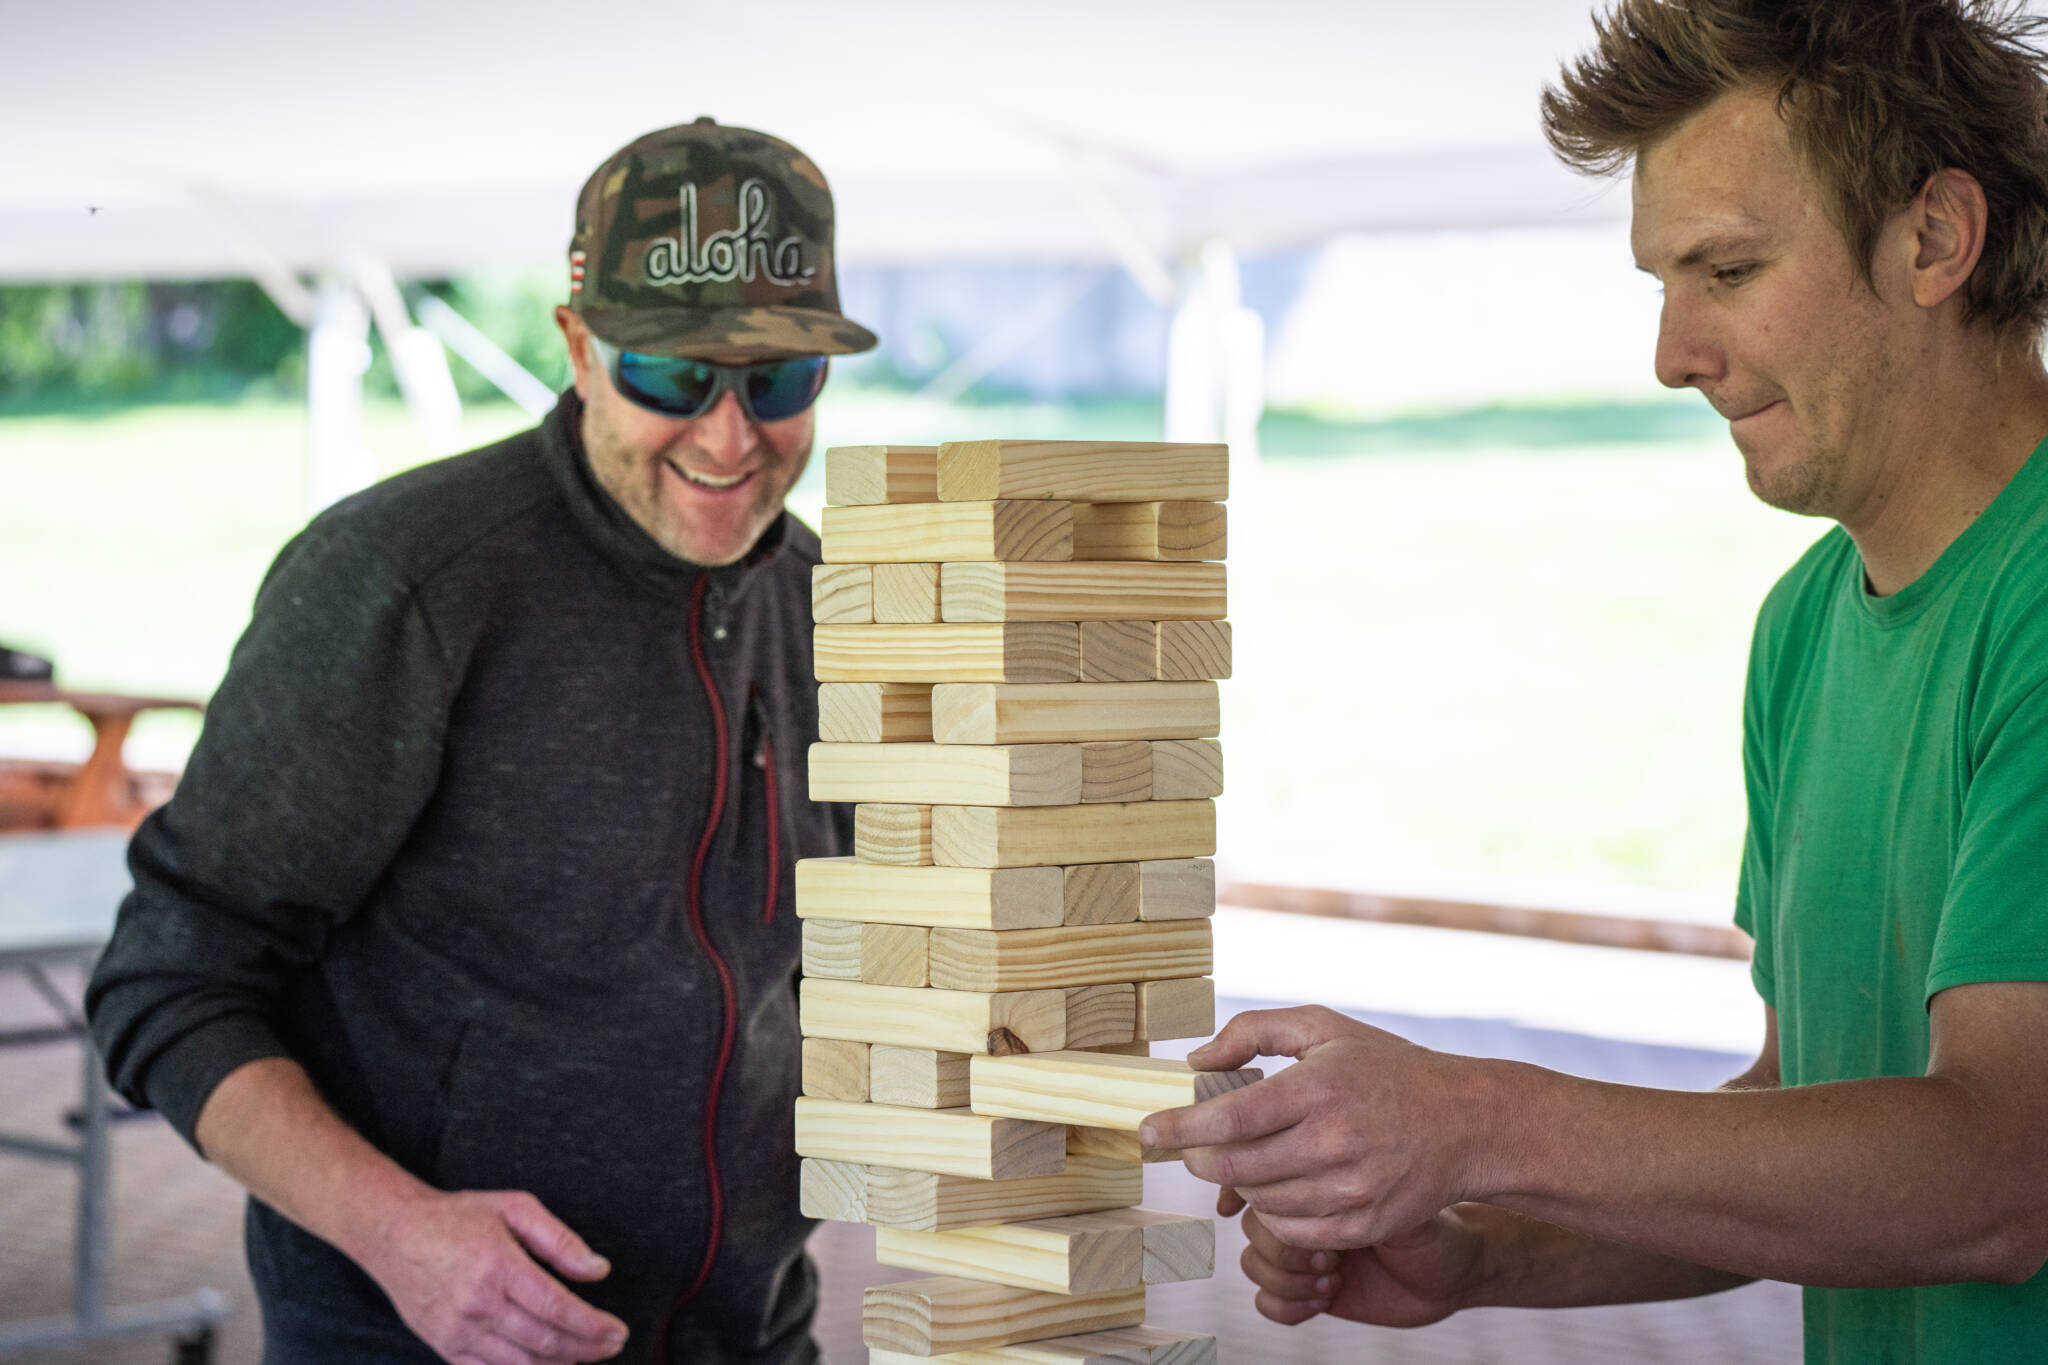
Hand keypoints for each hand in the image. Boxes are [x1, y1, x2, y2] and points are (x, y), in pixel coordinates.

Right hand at [359, 1188, 628, 1363]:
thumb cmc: (458, 1217)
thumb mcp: (515, 1208)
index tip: (618, 1331)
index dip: (592, 1326)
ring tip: (586, 1358)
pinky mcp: (445, 1347)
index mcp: (498, 1266)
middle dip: (586, 1349)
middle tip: (613, 1346)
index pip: (557, 1308)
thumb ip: (560, 1240)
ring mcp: (458, 1332)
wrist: (393, 1234)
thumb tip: (599, 1270)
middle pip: (544, 1342)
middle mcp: (477, 1304)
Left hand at [1142, 1005, 1500, 1249]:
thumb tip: (1196, 1059)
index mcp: (1318, 1088)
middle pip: (1236, 1168)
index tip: (1147, 1133)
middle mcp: (1333, 1141)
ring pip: (1260, 1202)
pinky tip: (1278, 1187)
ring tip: (1245, 1161)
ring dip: (1238, 1186)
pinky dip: (1272, 1213)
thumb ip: (1253, 1031)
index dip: (1179, 1130)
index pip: (1229, 1119)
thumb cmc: (1385, 1067)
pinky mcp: (1363, 1223)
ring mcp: (1350, 1189)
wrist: (1464, 1122)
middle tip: (1189, 1150)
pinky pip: (1293, 1231)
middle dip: (1199, 1161)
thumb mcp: (1323, 1027)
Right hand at [1231, 1196, 1485, 1327]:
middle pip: (1253, 1227)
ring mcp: (1303, 1255)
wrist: (1455, 1273)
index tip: (1294, 1218)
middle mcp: (1305, 1215)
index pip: (1265, 1183)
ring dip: (1287, 1278)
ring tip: (1333, 1277)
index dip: (1262, 1199)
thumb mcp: (1402, 1203)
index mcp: (1320, 1180)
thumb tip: (1317, 1170)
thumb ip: (1363, 1190)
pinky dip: (1286, 1305)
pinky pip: (1266, 1302)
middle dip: (1284, 1246)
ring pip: (1252, 1264)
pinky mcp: (1306, 1291)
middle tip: (1329, 1255)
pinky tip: (1325, 1299)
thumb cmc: (1435, 1227)